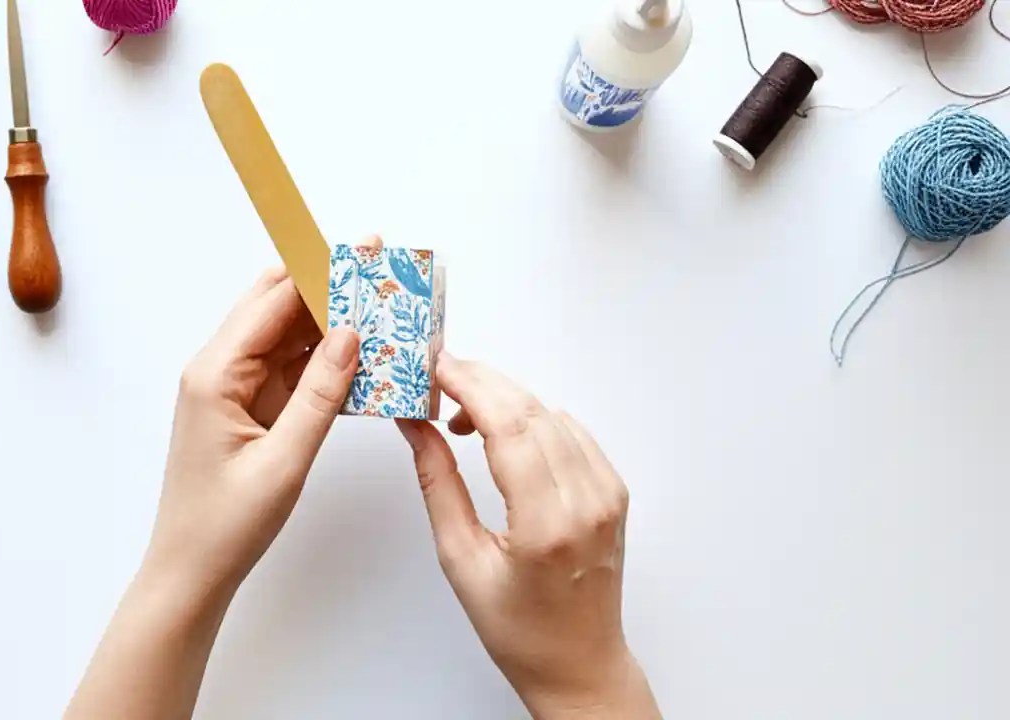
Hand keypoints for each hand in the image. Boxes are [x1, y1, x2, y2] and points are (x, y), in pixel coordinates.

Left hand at [143, 238, 380, 609]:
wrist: (191, 572)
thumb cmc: (225, 524)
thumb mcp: (284, 461)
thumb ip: (320, 395)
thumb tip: (350, 334)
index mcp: (215, 373)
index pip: (272, 302)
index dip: (319, 270)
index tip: (364, 247)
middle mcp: (219, 370)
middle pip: (277, 307)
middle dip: (326, 283)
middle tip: (378, 265)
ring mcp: (233, 389)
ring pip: (287, 337)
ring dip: (330, 321)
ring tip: (380, 304)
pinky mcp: (248, 409)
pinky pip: (291, 371)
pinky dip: (325, 361)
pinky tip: (362, 356)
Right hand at [397, 355, 659, 719]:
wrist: (578, 661)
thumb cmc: (519, 628)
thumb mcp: (460, 559)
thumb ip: (438, 483)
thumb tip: (415, 426)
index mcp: (546, 526)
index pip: (510, 426)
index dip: (470, 385)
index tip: (437, 367)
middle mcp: (586, 503)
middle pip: (532, 411)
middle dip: (482, 382)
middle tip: (440, 377)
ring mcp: (607, 495)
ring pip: (552, 414)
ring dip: (505, 400)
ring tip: (462, 416)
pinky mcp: (614, 491)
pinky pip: (572, 432)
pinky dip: (533, 419)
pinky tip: (503, 432)